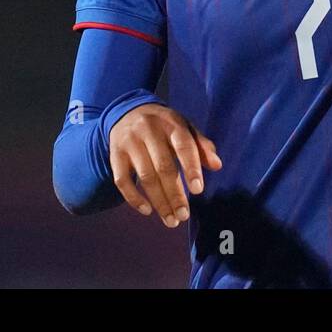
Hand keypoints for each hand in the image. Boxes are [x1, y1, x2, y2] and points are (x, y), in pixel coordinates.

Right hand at [108, 103, 222, 226]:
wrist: (128, 110)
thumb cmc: (165, 125)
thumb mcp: (185, 128)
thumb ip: (201, 146)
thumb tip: (217, 165)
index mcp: (172, 123)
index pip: (183, 146)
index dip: (191, 169)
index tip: (198, 191)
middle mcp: (149, 131)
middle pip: (163, 167)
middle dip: (175, 194)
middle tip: (184, 216)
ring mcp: (130, 143)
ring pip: (145, 177)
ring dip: (159, 201)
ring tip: (170, 220)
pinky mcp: (115, 154)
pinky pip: (122, 180)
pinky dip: (133, 198)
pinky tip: (147, 211)